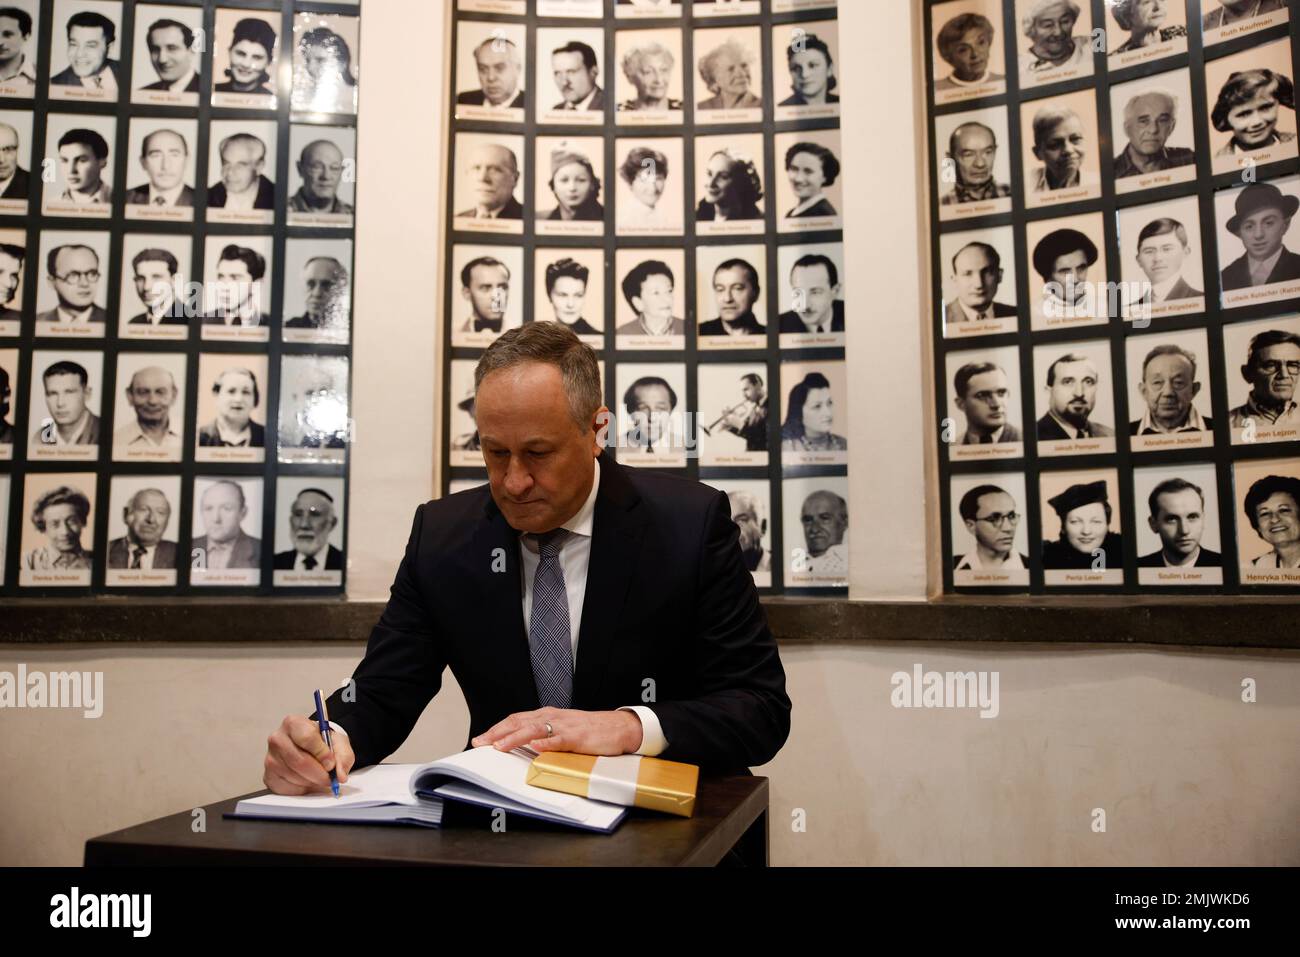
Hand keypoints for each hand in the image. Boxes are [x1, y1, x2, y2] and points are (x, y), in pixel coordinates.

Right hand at [264, 714, 355, 794]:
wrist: (309, 749)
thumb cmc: (321, 743)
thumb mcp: (338, 743)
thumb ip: (343, 756)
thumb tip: (340, 775)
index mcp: (293, 723)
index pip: (306, 738)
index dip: (322, 754)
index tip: (331, 764)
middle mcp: (278, 739)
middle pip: (299, 761)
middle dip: (319, 773)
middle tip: (330, 778)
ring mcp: (270, 758)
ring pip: (294, 776)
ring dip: (312, 781)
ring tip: (319, 776)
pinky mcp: (269, 776)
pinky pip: (287, 788)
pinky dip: (302, 788)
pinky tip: (307, 780)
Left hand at [471, 708, 642, 755]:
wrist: (617, 727)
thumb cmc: (588, 731)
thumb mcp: (560, 729)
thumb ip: (542, 734)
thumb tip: (520, 745)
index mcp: (546, 716)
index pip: (515, 720)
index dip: (496, 729)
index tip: (480, 739)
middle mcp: (552, 717)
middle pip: (519, 722)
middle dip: (498, 733)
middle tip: (481, 743)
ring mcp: (564, 726)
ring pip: (535, 729)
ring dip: (515, 738)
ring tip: (500, 747)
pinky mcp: (578, 737)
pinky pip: (560, 740)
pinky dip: (547, 743)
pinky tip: (537, 748)